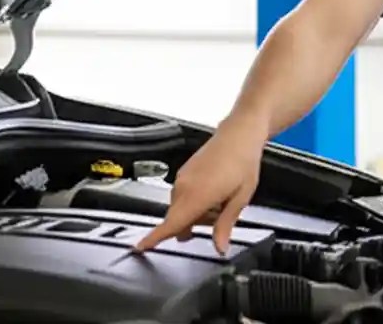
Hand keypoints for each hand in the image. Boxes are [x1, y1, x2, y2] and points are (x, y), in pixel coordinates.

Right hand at [133, 109, 269, 254]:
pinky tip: (213, 195)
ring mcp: (182, 178)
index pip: (170, 224)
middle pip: (176, 220)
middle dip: (191, 227)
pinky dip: (193, 202)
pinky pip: (182, 195)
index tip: (140, 248)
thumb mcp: (240, 198)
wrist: (239, 134)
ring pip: (180, 208)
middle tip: (217, 221)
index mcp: (197, 196)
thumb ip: (225, 225)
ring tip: (220, 204)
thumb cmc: (243, 162)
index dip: (154, 238)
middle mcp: (184, 187)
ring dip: (194, 214)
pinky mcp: (184, 172)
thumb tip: (219, 247)